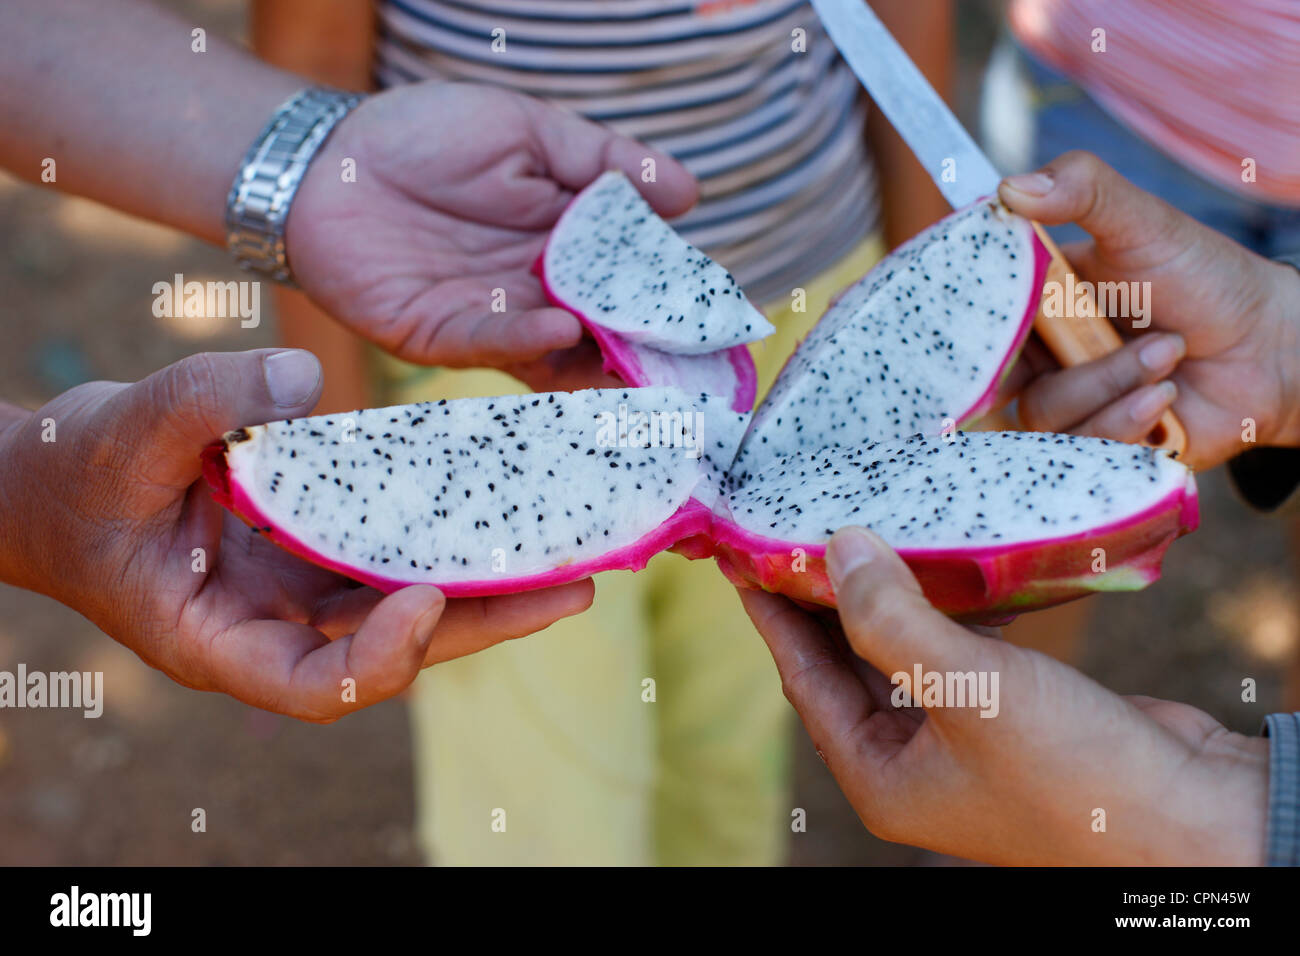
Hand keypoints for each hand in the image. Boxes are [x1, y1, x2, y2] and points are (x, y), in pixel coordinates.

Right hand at [0, 349, 593, 721]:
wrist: (63, 477)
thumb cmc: (74, 476)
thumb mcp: (120, 432)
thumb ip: (204, 401)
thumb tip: (306, 383)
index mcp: (218, 638)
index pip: (314, 688)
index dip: (379, 659)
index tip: (425, 598)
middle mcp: (275, 628)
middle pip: (396, 648)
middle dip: (485, 622)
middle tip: (573, 588)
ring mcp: (303, 590)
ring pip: (409, 599)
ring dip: (488, 581)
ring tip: (573, 552)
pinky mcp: (320, 547)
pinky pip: (395, 548)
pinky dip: (446, 531)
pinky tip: (506, 502)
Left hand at [286, 82, 696, 389]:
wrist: (326, 160)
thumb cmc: (425, 135)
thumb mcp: (527, 130)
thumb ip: (603, 161)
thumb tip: (688, 192)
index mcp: (567, 242)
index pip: (634, 275)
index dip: (674, 294)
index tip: (719, 313)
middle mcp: (541, 289)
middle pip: (609, 326)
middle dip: (652, 347)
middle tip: (699, 365)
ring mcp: (496, 317)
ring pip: (562, 352)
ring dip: (604, 361)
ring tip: (644, 364)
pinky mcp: (444, 337)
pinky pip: (495, 342)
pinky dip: (529, 340)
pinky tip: (564, 329)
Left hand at [741, 526, 1268, 864]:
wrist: (1196, 818)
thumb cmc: (1072, 772)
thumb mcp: (966, 689)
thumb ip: (891, 621)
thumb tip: (838, 549)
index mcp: (879, 776)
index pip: (803, 679)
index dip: (772, 614)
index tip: (744, 554)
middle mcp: (911, 762)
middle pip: (843, 665)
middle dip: (822, 600)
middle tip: (797, 529)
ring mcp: (961, 740)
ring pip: (900, 655)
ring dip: (884, 598)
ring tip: (860, 531)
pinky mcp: (1009, 714)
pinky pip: (954, 652)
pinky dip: (942, 610)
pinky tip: (941, 565)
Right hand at [997, 151, 1299, 469]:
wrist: (1273, 347)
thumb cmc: (1205, 280)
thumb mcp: (1143, 223)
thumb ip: (1083, 191)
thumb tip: (1009, 187)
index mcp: (1039, 303)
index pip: (979, 318)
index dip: (977, 322)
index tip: (996, 314)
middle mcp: (1044, 358)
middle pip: (1000, 374)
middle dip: (1053, 352)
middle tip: (1094, 333)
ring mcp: (1069, 405)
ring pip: (1043, 413)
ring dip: (1110, 381)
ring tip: (1169, 351)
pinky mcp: (1097, 448)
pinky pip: (1081, 449)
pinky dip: (1125, 418)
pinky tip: (1166, 395)